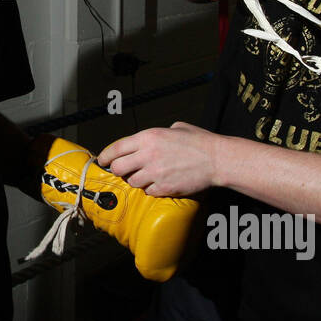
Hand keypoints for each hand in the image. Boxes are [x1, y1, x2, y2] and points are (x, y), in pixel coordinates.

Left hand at [98, 121, 218, 197]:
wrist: (217, 159)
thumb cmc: (199, 142)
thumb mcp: (177, 128)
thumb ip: (159, 133)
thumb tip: (153, 138)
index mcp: (148, 137)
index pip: (117, 148)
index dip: (106, 155)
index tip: (102, 160)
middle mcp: (148, 155)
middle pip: (118, 168)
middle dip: (118, 170)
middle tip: (123, 171)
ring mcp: (155, 173)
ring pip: (132, 182)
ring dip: (136, 180)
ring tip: (146, 177)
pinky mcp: (164, 188)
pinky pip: (148, 192)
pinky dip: (151, 189)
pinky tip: (159, 184)